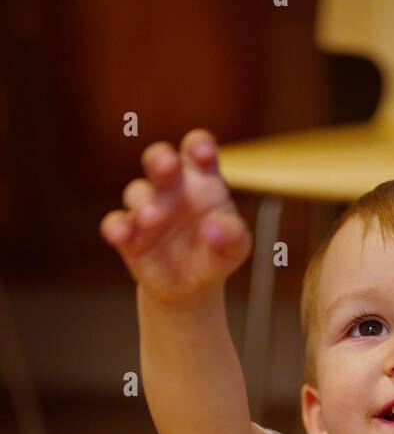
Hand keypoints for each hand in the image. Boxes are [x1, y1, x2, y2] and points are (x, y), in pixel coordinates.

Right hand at [99, 129, 251, 303]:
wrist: (192, 288)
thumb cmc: (216, 253)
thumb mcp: (235, 247)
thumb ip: (233, 235)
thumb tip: (213, 229)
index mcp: (202, 178)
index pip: (198, 150)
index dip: (199, 145)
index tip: (203, 152)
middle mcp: (171, 187)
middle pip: (160, 160)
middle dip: (161, 159)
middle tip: (166, 165)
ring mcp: (146, 207)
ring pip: (138, 192)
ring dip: (143, 201)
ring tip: (151, 218)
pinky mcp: (128, 234)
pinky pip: (116, 223)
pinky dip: (117, 227)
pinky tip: (121, 234)